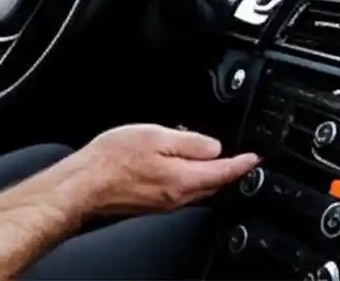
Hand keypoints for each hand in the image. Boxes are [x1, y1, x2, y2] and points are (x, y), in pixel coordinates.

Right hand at [75, 124, 259, 215]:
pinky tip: (179, 167)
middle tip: (238, 158)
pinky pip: (181, 191)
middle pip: (213, 183)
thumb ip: (189, 141)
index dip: (242, 163)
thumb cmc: (112, 159)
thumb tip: (214, 146)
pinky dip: (188, 179)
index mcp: (183, 178)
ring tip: (209, 159)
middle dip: (227, 170)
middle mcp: (178, 197)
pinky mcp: (152, 204)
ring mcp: (164, 203)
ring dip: (207, 175)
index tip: (254, 158)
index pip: (224, 172)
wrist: (85, 183)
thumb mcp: (155, 136)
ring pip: (197, 188)